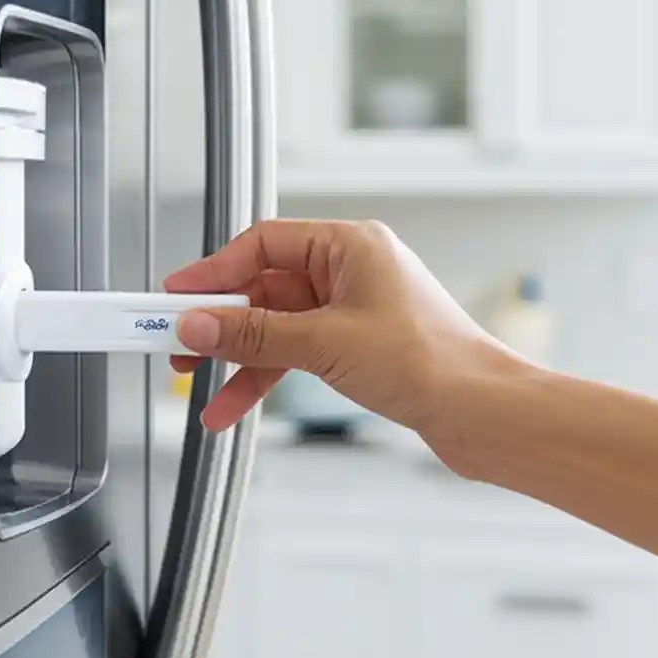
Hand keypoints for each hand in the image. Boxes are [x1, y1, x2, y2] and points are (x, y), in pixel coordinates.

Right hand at [165, 219, 516, 440]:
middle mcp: (352, 271)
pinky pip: (295, 354)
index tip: (175, 297)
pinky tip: (234, 407)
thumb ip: (254, 336)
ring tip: (197, 386)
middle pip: (264, 286)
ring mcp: (354, 310)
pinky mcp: (357, 347)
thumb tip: (198, 326)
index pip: (263, 244)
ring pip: (276, 326)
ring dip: (237, 358)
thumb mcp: (325, 343)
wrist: (482, 413)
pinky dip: (265, 378)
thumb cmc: (432, 362)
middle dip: (219, 322)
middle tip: (177, 345)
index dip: (214, 272)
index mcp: (351, 246)